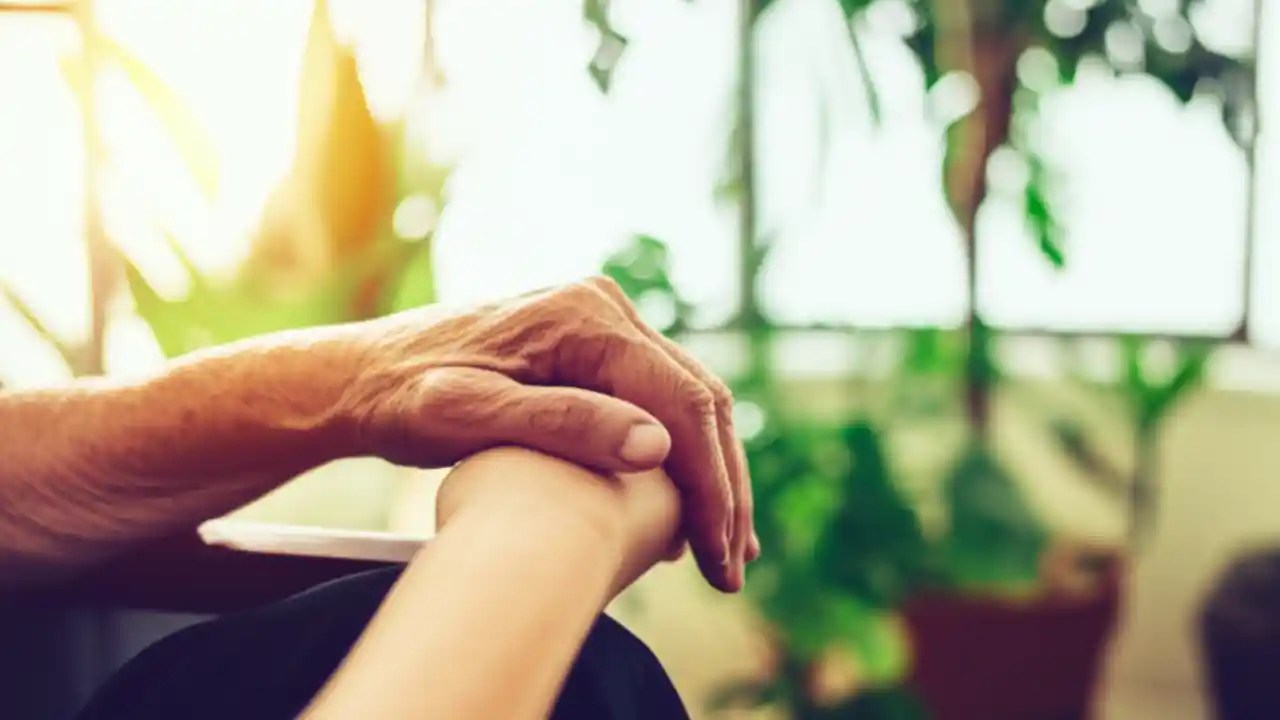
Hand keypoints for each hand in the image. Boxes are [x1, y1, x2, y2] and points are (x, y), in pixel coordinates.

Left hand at [331, 277, 754, 591]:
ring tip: (726, 551)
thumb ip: (562, 424)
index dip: (709, 485)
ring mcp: (604, 325)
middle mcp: (606, 309)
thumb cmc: (405, 396)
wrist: (364, 375)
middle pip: (699, 402)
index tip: (719, 553)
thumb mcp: (470, 416)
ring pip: (688, 404)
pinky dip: (682, 460)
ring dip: (712, 478)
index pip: (680, 402)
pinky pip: (659, 403)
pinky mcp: (596, 350)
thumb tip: (656, 448)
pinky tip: (689, 512)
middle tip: (733, 566)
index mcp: (585, 317)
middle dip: (722, 489)